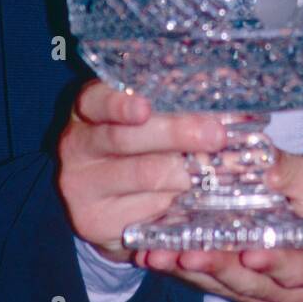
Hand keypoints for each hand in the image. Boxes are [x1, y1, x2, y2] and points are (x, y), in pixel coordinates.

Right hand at [57, 80, 231, 260]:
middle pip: (126, 138)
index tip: (144, 108)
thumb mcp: (149, 113)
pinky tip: (196, 196)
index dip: (119, 104)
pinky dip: (178, 203)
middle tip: (216, 135)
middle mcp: (77, 145)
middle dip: (177, 134)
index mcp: (88, 108)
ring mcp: (81, 186)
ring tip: (217, 167)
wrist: (107, 196)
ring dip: (186, 171)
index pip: (95, 100)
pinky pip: (148, 210)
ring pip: (144, 175)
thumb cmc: (139, 142)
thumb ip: (175, 99)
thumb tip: (225, 81)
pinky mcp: (94, 221)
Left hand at [134, 151, 302, 301]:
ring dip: (190, 272)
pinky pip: (212, 283)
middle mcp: (295, 291)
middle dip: (217, 267)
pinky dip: (183, 270)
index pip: (299, 268)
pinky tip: (155, 255)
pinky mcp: (241, 290)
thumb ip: (294, 174)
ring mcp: (266, 295)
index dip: (274, 262)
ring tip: (159, 254)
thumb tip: (266, 166)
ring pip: (226, 287)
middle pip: (253, 283)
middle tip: (186, 252)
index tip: (250, 253)